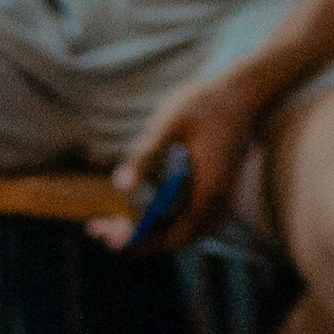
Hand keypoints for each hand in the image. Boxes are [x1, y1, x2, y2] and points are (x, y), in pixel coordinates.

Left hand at [103, 62, 273, 252]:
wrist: (240, 93)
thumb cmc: (205, 103)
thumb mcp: (170, 124)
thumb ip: (146, 155)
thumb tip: (119, 185)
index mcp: (209, 194)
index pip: (171, 237)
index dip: (138, 240)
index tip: (108, 237)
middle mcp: (214, 206)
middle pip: (169, 239)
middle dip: (132, 238)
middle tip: (94, 229)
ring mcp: (212, 204)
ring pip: (172, 231)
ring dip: (139, 231)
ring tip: (100, 224)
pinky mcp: (206, 196)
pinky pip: (176, 218)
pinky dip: (150, 218)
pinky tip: (124, 210)